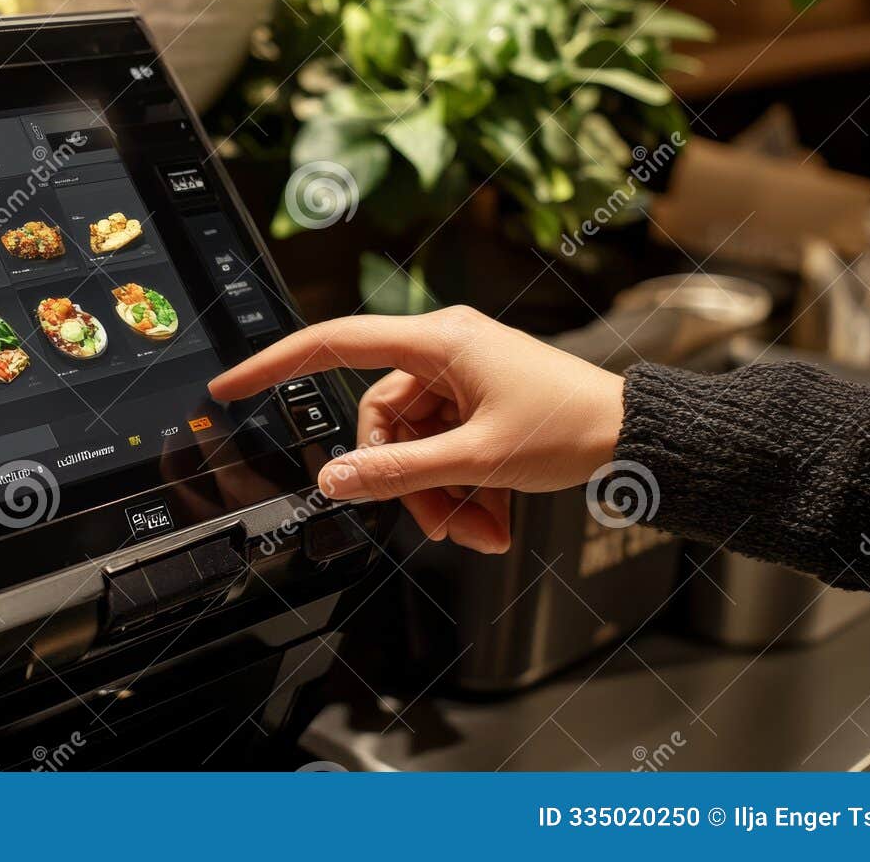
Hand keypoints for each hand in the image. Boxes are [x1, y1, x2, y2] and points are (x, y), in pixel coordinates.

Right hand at [208, 307, 624, 553]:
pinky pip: (443, 448)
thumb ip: (397, 473)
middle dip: (407, 481)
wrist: (639, 435)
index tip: (230, 386)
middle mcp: (443, 350)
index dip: (273, 365)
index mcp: (437, 341)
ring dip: (440, 495)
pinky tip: (492, 518)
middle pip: (381, 422)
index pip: (333, 343)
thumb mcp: (477, 460)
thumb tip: (333, 480)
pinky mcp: (478, 401)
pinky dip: (460, 487)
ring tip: (481, 528)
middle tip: (442, 522)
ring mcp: (462, 377)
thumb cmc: (573, 427)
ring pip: (413, 445)